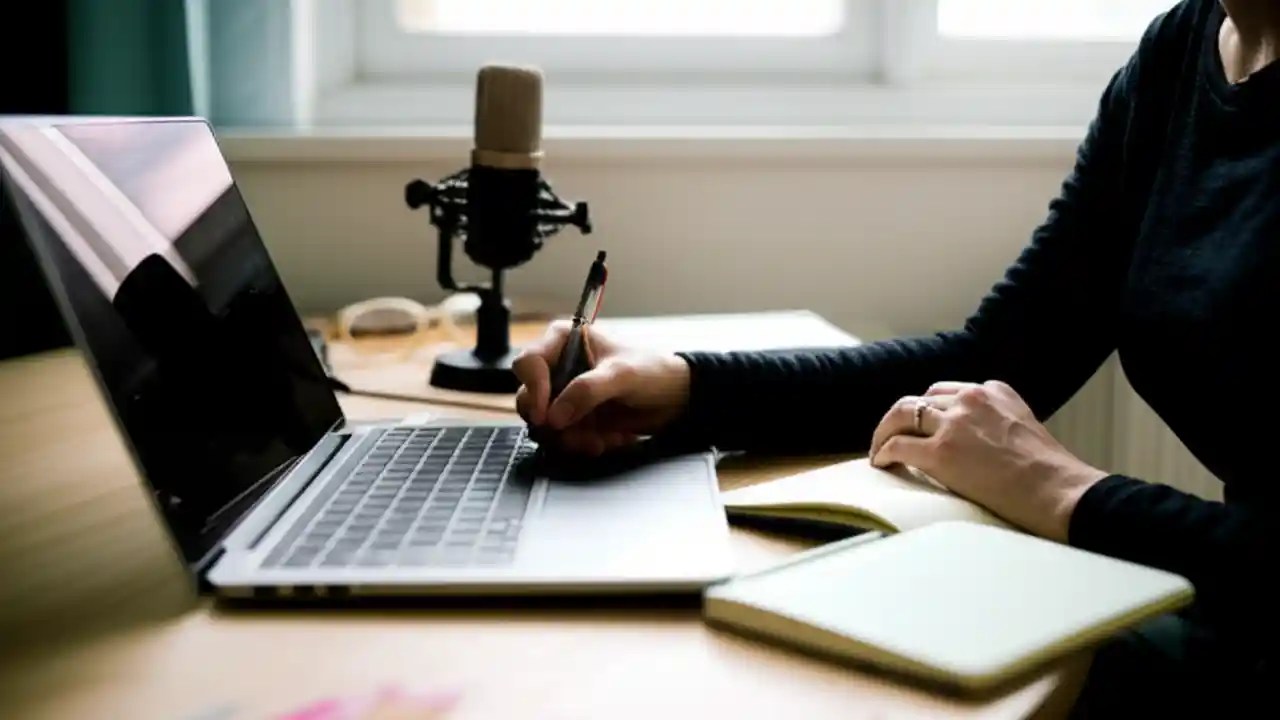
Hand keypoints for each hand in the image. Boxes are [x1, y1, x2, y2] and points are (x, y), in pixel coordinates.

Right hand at [512, 321, 691, 455]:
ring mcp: (565, 395)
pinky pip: (562, 437)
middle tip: (572, 433)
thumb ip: (587, 391)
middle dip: (551, 422)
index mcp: (565, 340)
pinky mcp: (575, 418)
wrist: (677, 398)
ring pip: (544, 423)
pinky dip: (581, 443)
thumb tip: (554, 415)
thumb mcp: (621, 375)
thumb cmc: (653, 371)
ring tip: (598, 440)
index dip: (532, 389)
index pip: (529, 362)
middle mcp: (559, 366)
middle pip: (528, 397)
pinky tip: (606, 440)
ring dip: (569, 437)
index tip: (545, 414)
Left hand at [868, 380, 1107, 541]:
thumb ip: (997, 424)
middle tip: (889, 436)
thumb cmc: (1050, 475)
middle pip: (919, 399)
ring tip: (880, 451)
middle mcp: (971, 399)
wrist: (1059, 491)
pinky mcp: (941, 452)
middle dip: (900, 417)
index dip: (929, 410)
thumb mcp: (1024, 428)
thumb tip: (975, 443)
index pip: (946, 391)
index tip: (921, 426)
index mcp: (993, 391)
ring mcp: (954, 424)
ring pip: (901, 415)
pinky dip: (884, 453)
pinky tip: (882, 464)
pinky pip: (898, 446)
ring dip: (885, 433)